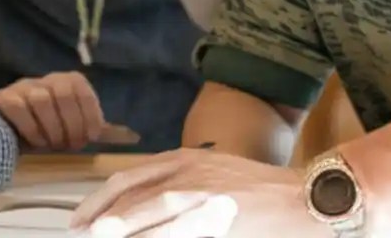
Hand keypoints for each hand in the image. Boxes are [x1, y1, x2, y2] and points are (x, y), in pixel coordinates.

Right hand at [0, 71, 105, 151]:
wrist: (11, 131)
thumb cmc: (49, 129)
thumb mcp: (75, 126)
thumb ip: (96, 128)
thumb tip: (131, 137)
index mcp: (67, 81)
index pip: (82, 89)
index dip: (90, 114)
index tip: (92, 136)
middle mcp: (46, 79)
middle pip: (63, 92)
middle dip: (72, 123)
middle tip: (73, 144)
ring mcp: (23, 87)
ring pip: (42, 100)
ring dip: (53, 128)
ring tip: (56, 145)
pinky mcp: (3, 98)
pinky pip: (19, 108)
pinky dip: (32, 129)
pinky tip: (37, 142)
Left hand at [69, 148, 329, 237]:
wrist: (310, 199)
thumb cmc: (261, 193)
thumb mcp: (212, 177)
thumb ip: (177, 189)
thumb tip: (142, 213)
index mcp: (184, 160)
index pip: (128, 180)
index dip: (98, 202)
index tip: (80, 221)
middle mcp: (190, 174)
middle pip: (133, 200)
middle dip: (103, 221)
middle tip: (80, 237)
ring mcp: (205, 197)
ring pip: (153, 215)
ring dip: (125, 230)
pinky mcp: (221, 220)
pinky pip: (180, 232)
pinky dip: (158, 237)